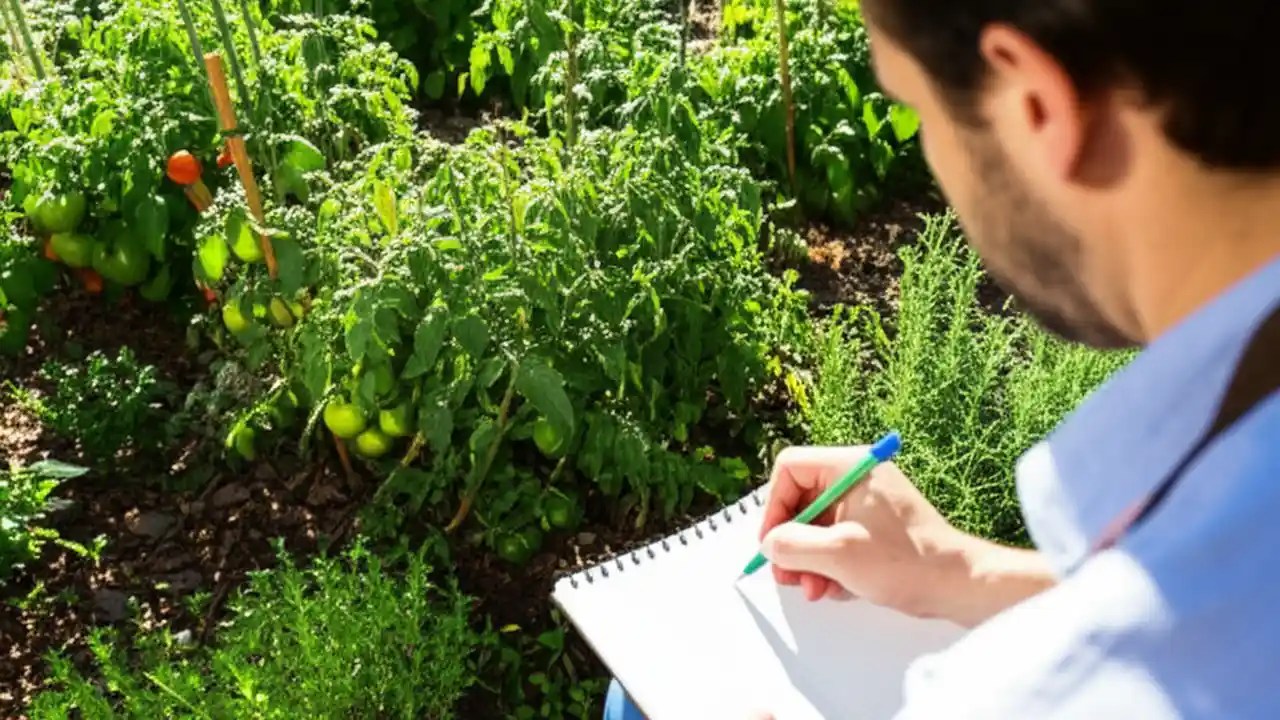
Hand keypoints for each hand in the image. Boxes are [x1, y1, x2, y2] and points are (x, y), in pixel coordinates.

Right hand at [757, 445, 974, 620]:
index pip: (790, 468)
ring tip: (815, 588)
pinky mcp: (874, 527)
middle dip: (791, 541)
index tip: (773, 540)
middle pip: (800, 500)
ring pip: (815, 525)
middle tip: (788, 573)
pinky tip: (836, 587)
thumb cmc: (908, 561)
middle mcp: (857, 478)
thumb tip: (770, 543)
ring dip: (808, 559)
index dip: (774, 506)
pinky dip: (829, 564)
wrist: (957, 585)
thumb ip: (792, 545)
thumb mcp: (837, 554)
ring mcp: (867, 503)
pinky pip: (835, 539)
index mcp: (851, 467)